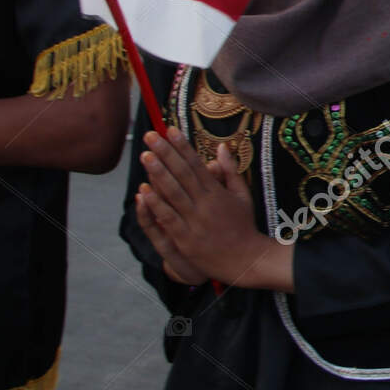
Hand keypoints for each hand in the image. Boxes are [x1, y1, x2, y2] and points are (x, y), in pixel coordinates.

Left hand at [138, 130, 281, 288]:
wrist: (246, 259)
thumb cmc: (243, 227)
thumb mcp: (243, 196)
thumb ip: (230, 171)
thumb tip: (221, 148)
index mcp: (217, 192)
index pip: (196, 164)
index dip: (182, 146)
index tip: (170, 130)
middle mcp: (204, 203)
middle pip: (182, 173)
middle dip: (166, 153)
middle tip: (151, 135)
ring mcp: (194, 220)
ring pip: (173, 193)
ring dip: (157, 173)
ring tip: (145, 155)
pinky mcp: (185, 238)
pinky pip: (168, 218)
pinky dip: (155, 204)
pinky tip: (143, 191)